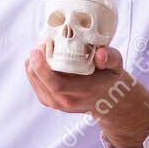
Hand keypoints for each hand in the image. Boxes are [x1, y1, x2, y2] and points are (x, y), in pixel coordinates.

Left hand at [24, 42, 148, 147]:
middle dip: (35, 61)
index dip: (43, 66)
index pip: (57, 84)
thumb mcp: (116, 66)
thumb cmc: (110, 79)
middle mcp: (68, 101)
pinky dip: (33, 69)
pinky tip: (39, 58)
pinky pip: (35, 84)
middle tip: (41, 44)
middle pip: (42, 82)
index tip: (41, 47)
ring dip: (33, 63)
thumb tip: (100, 54)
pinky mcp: (49, 101)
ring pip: (35, 82)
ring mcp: (56, 103)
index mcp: (83, 92)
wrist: (108, 100)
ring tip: (41, 48)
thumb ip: (110, 58)